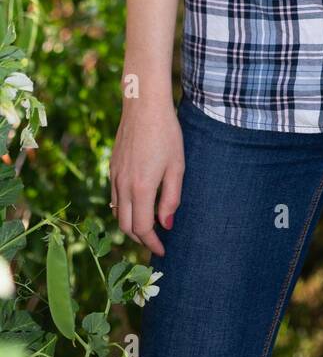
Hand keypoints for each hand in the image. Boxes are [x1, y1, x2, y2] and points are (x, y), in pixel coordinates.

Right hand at [110, 93, 184, 257]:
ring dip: (130, 224)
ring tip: (148, 225)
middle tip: (156, 241)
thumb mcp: (177, 166)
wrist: (143, 106)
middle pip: (125, 226)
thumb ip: (171, 198)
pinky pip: (114, 197)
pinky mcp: (112, 167)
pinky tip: (137, 204)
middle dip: (140, 238)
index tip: (163, 250)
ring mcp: (114, 176)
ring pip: (116, 212)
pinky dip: (123, 208)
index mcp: (141, 188)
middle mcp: (123, 186)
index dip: (152, 243)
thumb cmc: (166, 134)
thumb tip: (166, 224)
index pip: (142, 228)